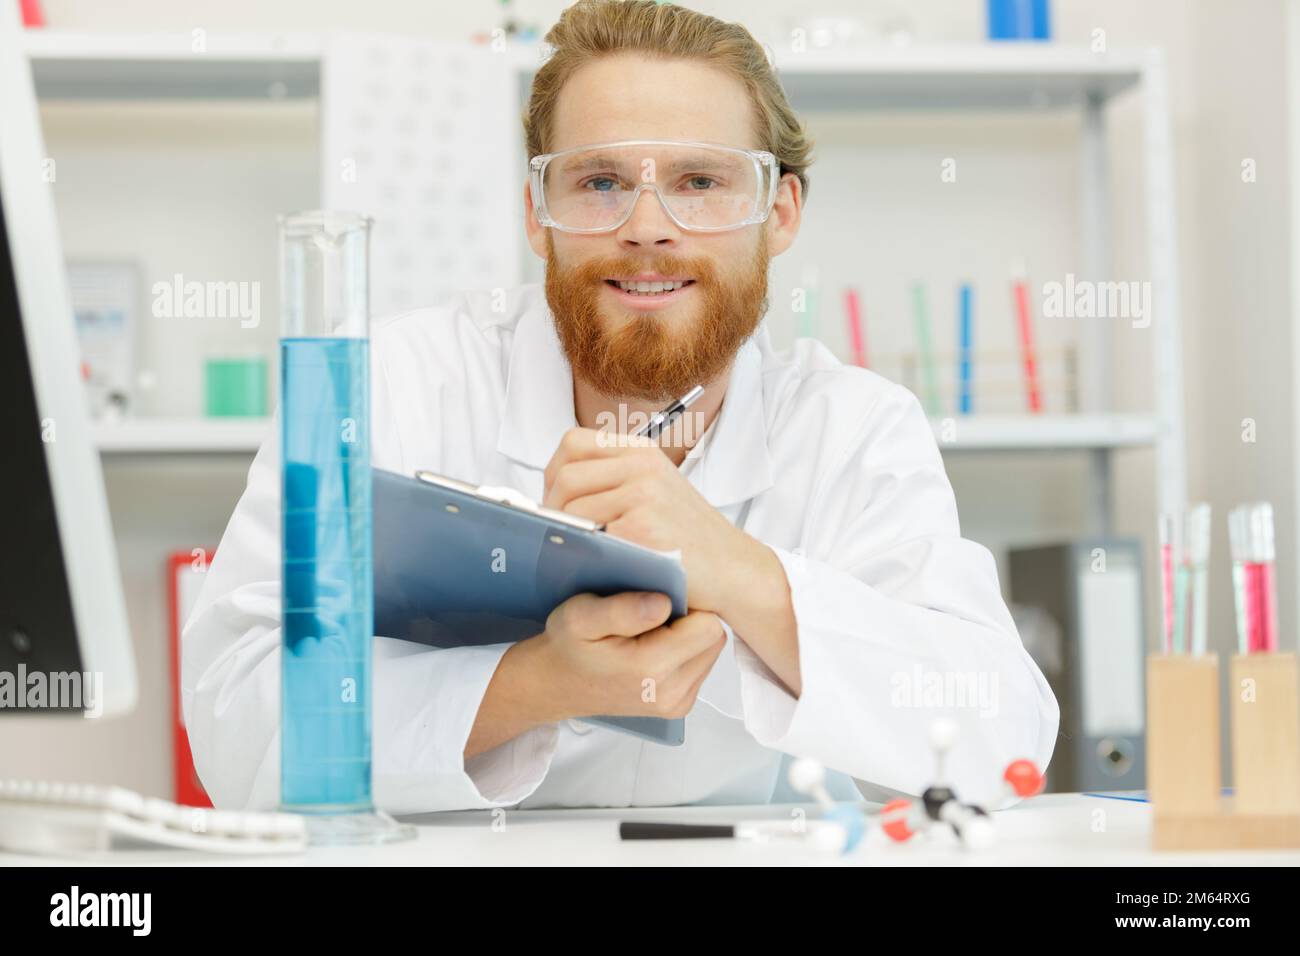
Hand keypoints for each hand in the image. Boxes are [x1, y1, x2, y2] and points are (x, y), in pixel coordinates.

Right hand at [531, 590, 726, 719]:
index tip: (660, 599)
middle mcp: (671, 693)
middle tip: (653, 614)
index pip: (708, 624)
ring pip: (710, 651)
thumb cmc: (568, 647)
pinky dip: (684, 651)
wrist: (555, 685)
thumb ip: (623, 609)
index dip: (689, 604)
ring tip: (651, 631)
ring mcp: (676, 704)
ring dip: (689, 636)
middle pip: (713, 638)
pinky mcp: (678, 706)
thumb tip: (664, 603)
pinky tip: (654, 646)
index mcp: (651, 669)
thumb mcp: (581, 616)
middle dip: (691, 619)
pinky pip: (700, 666)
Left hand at [542, 427, 766, 614]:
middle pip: (565, 477)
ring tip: (577, 551)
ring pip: (572, 509)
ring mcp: (642, 496)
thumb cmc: (690, 539)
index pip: (572, 444)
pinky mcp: (641, 530)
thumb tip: (552, 492)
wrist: (735, 570)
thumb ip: (613, 481)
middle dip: (552, 508)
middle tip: (561, 535)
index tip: (556, 500)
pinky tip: (594, 566)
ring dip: (566, 535)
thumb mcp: (656, 491)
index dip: (554, 473)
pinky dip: (583, 554)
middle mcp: (643, 466)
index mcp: (642, 452)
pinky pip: (588, 537)